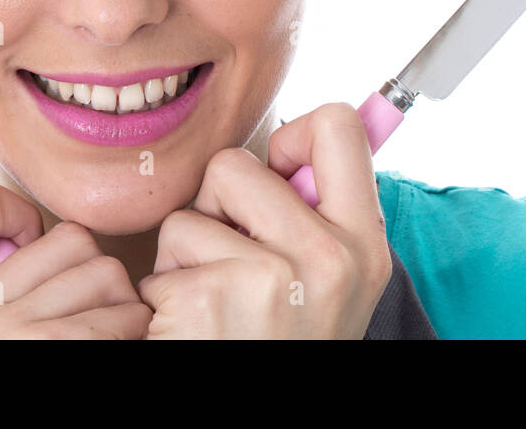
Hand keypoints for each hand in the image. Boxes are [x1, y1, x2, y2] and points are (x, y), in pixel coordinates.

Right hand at [0, 173, 151, 338]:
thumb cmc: (9, 361)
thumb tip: (23, 232)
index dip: (14, 213)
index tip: (26, 255)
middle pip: (68, 237)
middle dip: (88, 274)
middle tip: (79, 318)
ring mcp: (12, 339)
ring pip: (107, 272)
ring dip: (119, 308)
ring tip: (99, 338)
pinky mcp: (58, 350)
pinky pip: (128, 313)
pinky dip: (134, 333)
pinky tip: (114, 347)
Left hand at [136, 102, 390, 337]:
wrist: (254, 418)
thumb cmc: (280, 341)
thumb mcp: (330, 283)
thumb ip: (316, 214)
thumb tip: (293, 139)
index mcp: (364, 245)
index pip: (340, 126)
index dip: (293, 135)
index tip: (277, 174)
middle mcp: (329, 258)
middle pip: (237, 162)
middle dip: (217, 208)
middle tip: (233, 264)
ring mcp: (269, 279)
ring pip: (189, 212)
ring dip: (185, 257)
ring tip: (212, 304)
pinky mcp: (209, 298)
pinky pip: (161, 258)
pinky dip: (163, 294)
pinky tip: (191, 328)